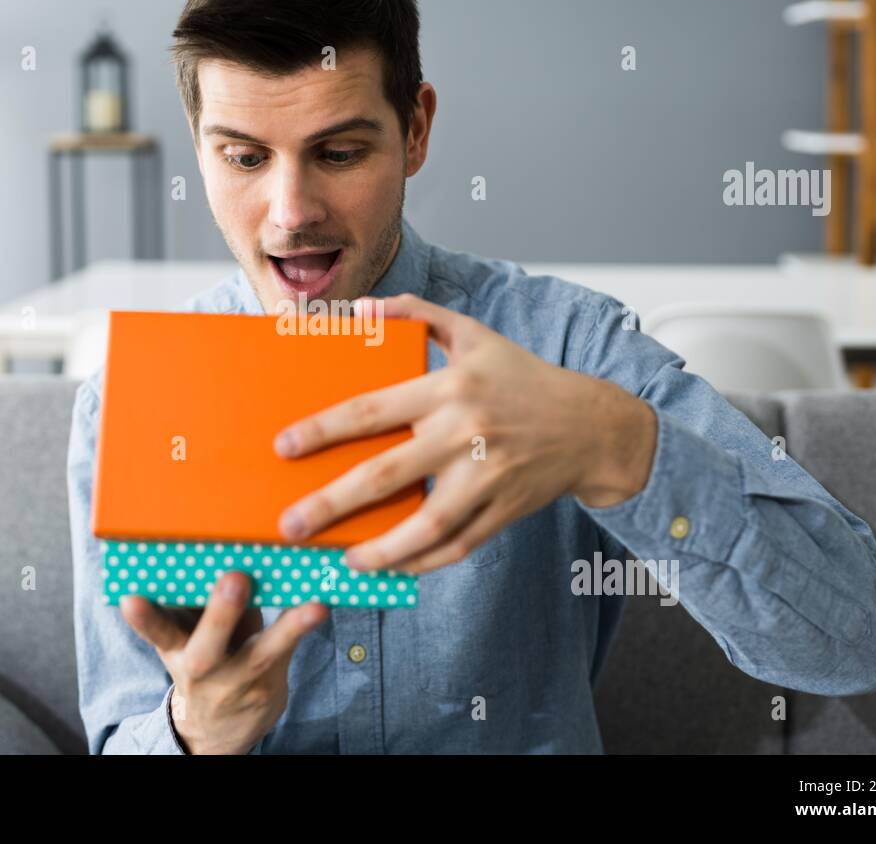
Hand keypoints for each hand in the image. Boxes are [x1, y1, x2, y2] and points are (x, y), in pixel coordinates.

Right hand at [119, 571, 327, 753]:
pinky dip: (304, 627)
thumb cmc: (205, 657)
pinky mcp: (269, 681)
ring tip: (313, 607)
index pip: (156, 633)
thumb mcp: (187, 636)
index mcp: (176, 649)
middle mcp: (203, 667)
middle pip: (208, 645)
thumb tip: (209, 540)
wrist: (218, 727)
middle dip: (221, 613)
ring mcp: (238, 679)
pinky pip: (289, 650)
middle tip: (234, 579)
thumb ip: (194, 599)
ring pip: (262, 653)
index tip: (130, 599)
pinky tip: (322, 606)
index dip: (144, 617)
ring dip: (287, 628)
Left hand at [273, 293, 656, 574]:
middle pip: (388, 473)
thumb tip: (360, 309)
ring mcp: (487, 478)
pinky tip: (389, 566)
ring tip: (342, 559)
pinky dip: (421, 561)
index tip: (284, 446)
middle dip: (332, 502)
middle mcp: (466, 433)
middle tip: (290, 524)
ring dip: (379, 549)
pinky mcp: (504, 511)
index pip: (374, 409)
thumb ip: (417, 314)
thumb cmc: (521, 378)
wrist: (591, 426)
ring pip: (426, 524)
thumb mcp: (474, 334)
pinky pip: (457, 545)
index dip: (325, 429)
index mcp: (451, 387)